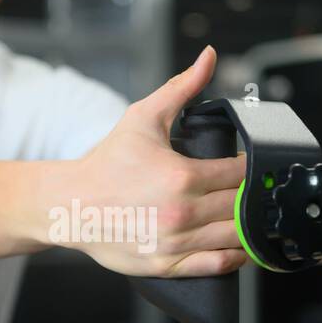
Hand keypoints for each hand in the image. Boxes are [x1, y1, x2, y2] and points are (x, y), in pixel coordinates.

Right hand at [68, 46, 246, 276]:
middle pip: (243, 205)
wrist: (70, 205)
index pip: (241, 173)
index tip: (247, 164)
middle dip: (251, 195)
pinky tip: (240, 245)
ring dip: (248, 225)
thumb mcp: (142, 118)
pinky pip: (218, 265)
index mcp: (182, 176)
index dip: (251, 166)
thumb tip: (208, 56)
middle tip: (250, 188)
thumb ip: (181, 88)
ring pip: (236, 237)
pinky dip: (236, 256)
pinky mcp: (168, 265)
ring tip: (246, 213)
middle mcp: (182, 212)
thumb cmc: (106, 164)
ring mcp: (176, 242)